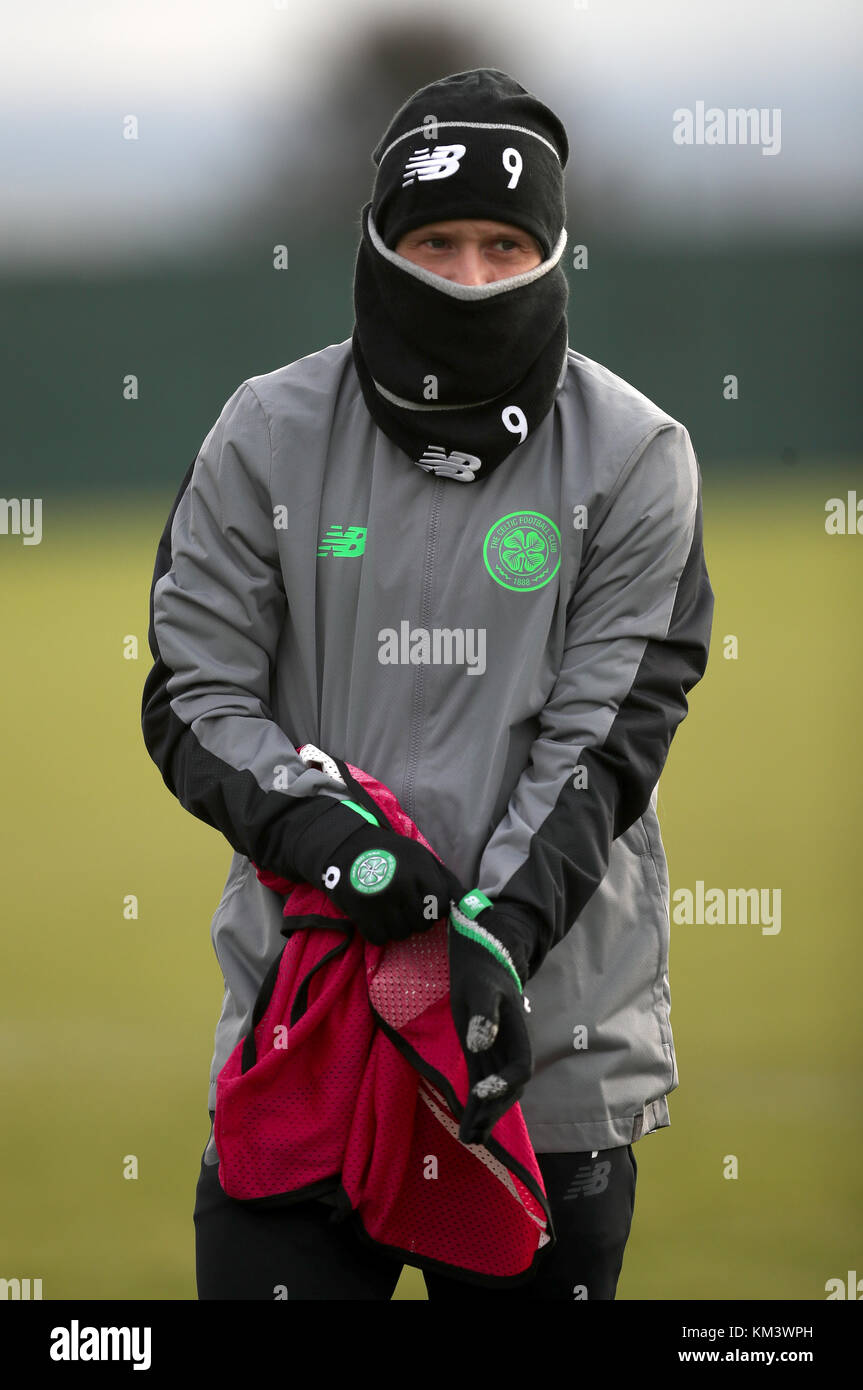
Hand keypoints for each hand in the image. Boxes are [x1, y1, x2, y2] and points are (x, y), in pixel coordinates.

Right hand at [293, 800, 462, 944]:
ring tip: (390, 909)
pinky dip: (379, 932)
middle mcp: (402, 886)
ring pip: (401, 934)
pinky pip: (379, 939)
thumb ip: (448, 882)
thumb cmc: (393, 854)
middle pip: (422, 924)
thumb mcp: (423, 858)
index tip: (425, 901)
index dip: (435, 908)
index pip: (441, 908)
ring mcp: (380, 901)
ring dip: (398, 926)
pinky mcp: (360, 913)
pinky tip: (376, 916)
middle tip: (405, 905)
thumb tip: (472, 907)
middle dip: (417, 919)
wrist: (347, 847)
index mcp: (421, 870)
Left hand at [447, 889, 534, 1145]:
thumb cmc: (483, 971)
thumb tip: (479, 1043)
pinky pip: (482, 1085)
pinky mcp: (481, 1055)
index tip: (480, 1093)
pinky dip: (475, 1105)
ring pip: (497, 1093)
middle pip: (510, 1090)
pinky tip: (465, 1123)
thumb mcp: (482, 988)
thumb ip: (484, 1014)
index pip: (519, 1070)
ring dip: (485, 1116)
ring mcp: (496, 1054)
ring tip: (468, 1138)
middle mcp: (510, 1050)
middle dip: (494, 1112)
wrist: (481, 960)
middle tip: (473, 1133)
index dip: (503, 1085)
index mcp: (518, 1036)